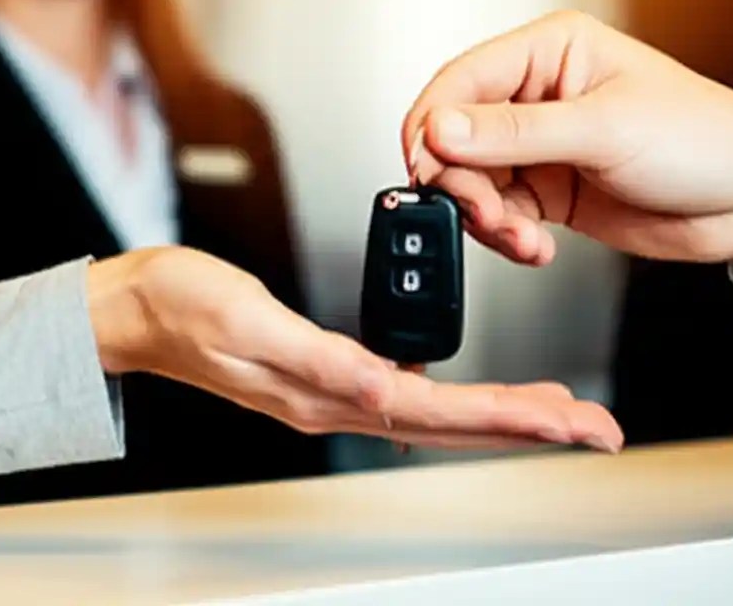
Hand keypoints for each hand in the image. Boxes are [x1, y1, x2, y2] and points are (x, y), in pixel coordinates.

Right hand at [86, 246, 622, 451]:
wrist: (136, 309)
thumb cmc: (183, 305)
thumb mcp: (249, 320)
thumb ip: (322, 359)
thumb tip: (389, 389)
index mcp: (328, 391)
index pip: (441, 411)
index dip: (511, 415)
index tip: (571, 416)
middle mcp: (338, 400)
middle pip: (454, 423)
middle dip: (531, 425)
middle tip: (596, 426)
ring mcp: (331, 391)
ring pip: (438, 414)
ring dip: (503, 416)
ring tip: (560, 413)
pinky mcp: (324, 373)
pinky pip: (409, 395)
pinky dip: (457, 398)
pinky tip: (475, 394)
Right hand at [402, 10, 732, 265]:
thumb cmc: (706, 141)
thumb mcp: (604, 131)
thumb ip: (514, 133)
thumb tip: (440, 129)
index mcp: (551, 51)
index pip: (460, 81)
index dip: (433, 127)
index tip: (428, 170)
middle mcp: (538, 95)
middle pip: (456, 137)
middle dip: (461, 184)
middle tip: (483, 214)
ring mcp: (542, 146)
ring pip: (472, 182)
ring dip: (485, 218)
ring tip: (518, 236)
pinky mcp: (550, 191)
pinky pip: (499, 213)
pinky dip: (505, 236)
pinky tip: (533, 246)